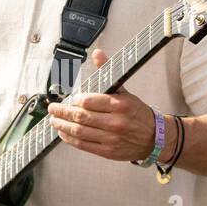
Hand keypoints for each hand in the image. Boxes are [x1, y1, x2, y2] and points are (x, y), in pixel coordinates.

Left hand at [46, 47, 157, 161]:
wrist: (154, 138)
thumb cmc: (137, 113)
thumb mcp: (124, 91)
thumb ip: (107, 73)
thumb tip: (97, 54)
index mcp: (120, 105)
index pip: (89, 101)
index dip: (74, 101)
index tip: (69, 99)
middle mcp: (115, 122)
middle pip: (81, 117)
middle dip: (62, 113)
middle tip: (52, 109)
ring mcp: (111, 139)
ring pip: (79, 132)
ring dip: (62, 126)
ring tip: (54, 121)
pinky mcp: (107, 151)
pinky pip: (83, 145)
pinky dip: (69, 139)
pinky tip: (63, 133)